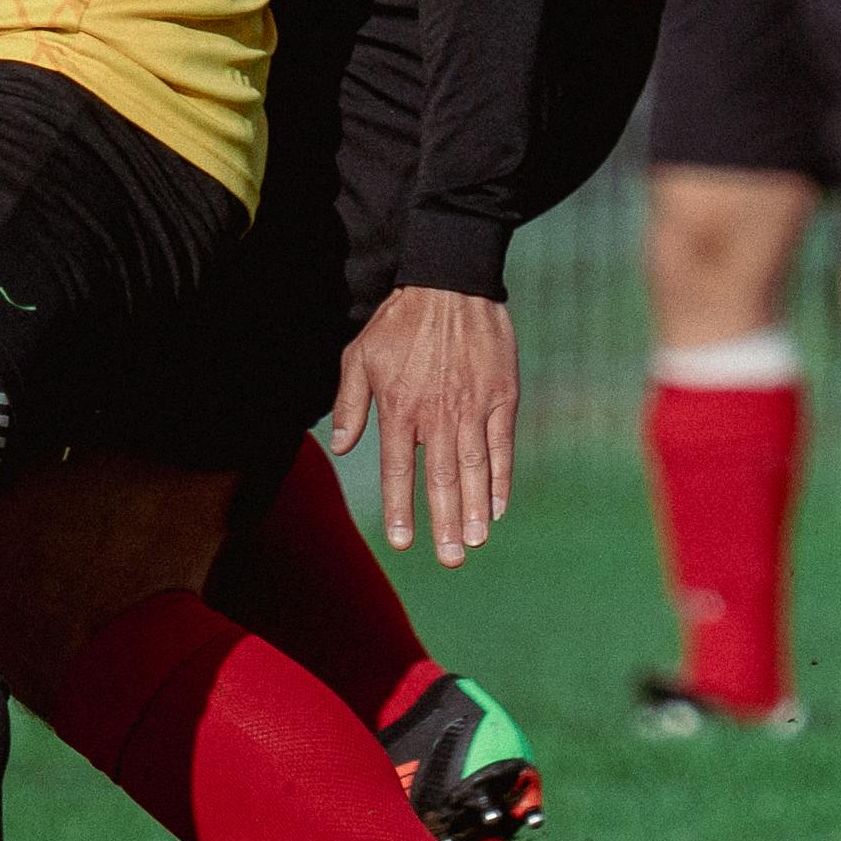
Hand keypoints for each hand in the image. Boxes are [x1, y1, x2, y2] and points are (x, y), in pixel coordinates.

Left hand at [329, 285, 521, 565]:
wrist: (451, 281)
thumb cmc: (400, 321)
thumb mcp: (360, 356)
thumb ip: (350, 403)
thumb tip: (338, 446)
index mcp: (399, 408)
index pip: (397, 470)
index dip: (401, 508)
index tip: (404, 543)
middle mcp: (437, 414)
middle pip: (440, 479)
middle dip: (444, 524)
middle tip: (452, 559)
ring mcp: (473, 406)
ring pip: (474, 468)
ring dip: (474, 509)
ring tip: (475, 541)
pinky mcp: (501, 395)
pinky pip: (502, 445)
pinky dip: (501, 477)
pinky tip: (498, 506)